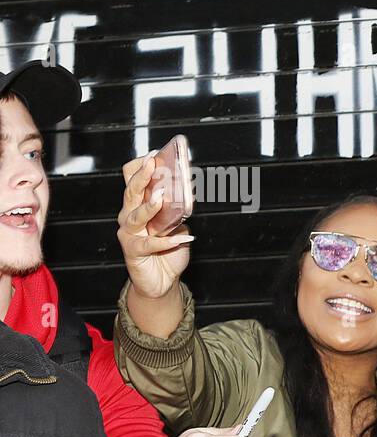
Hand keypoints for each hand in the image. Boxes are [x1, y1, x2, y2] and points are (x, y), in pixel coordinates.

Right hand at [117, 152, 192, 300]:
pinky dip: (166, 241)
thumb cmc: (168, 252)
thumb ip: (178, 212)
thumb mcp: (178, 227)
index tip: (152, 155)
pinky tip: (180, 238)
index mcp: (138, 208)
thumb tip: (188, 197)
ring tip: (161, 197)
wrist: (162, 281)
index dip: (140, 169)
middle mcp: (129, 218)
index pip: (134, 184)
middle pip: (131, 194)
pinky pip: (149, 244)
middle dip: (142, 178)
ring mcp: (129, 235)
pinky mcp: (133, 252)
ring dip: (148, 206)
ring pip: (134, 216)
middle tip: (151, 164)